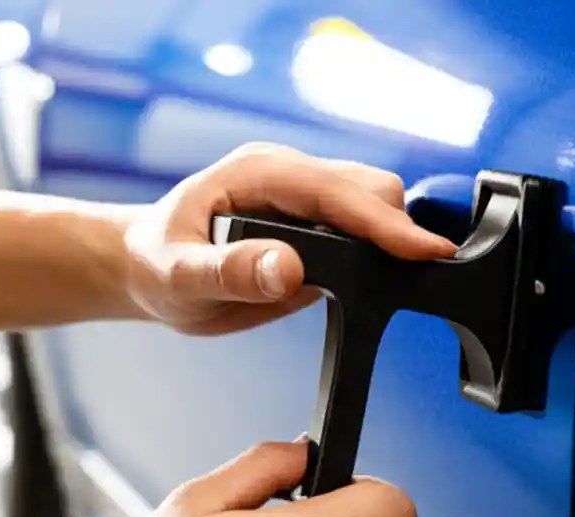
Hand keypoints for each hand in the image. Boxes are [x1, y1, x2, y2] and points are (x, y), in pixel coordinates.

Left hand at [124, 143, 454, 334]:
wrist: (148, 269)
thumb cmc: (156, 265)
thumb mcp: (178, 277)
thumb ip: (229, 272)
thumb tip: (289, 268)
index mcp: (259, 172)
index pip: (336, 191)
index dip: (384, 223)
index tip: (426, 251)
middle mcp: (290, 176)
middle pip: (372, 189)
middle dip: (396, 229)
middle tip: (407, 281)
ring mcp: (307, 199)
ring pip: (376, 206)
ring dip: (391, 242)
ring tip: (397, 285)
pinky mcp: (318, 225)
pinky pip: (365, 233)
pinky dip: (381, 256)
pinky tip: (378, 286)